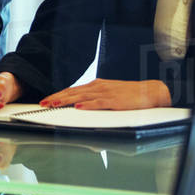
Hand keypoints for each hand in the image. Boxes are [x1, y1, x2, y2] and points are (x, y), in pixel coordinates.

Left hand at [39, 79, 170, 109]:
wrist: (151, 91)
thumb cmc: (130, 95)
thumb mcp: (109, 95)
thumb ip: (95, 101)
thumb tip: (82, 109)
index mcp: (95, 86)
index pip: (72, 90)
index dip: (58, 95)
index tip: (46, 100)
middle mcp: (98, 87)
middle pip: (72, 92)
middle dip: (56, 98)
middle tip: (43, 103)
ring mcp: (106, 93)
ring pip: (82, 96)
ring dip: (66, 100)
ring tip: (54, 104)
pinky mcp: (115, 100)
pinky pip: (99, 102)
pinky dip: (88, 104)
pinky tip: (78, 106)